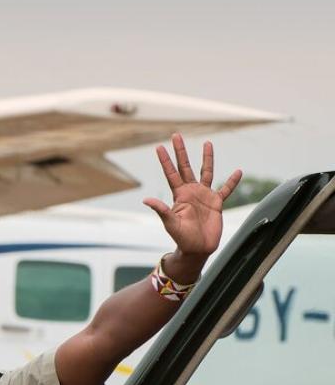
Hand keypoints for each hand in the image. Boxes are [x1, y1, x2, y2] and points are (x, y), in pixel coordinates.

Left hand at [144, 134, 241, 263]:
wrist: (197, 249)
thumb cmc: (181, 238)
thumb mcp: (170, 223)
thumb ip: (161, 210)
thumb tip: (146, 200)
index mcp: (179, 195)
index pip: (171, 173)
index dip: (165, 160)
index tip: (159, 146)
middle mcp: (191, 191)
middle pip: (185, 167)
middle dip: (181, 151)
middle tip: (176, 135)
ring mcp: (204, 196)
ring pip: (207, 172)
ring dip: (207, 158)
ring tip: (207, 143)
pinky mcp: (217, 203)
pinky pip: (226, 189)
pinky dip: (232, 181)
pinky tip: (238, 171)